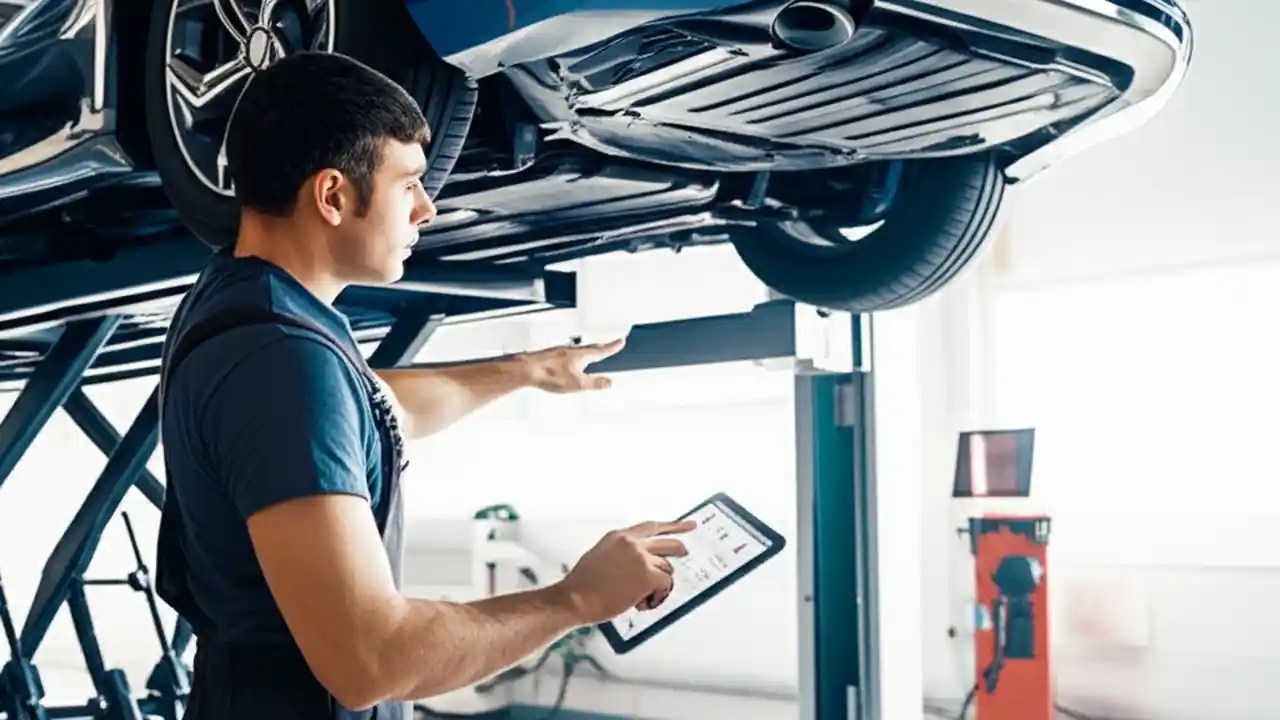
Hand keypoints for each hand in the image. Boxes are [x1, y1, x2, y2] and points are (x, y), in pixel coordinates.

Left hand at [519, 337, 625, 392]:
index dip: (612, 347)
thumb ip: (594, 383)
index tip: (621, 341)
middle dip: (602, 347)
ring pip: (579, 349)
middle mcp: (571, 350)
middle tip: (610, 344)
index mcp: (581, 356)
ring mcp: (560, 352)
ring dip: (588, 350)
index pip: (601, 350)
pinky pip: (567, 353)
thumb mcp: (577, 384)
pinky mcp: (550, 356)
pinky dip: (575, 354)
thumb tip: (610, 382)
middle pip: (591, 347)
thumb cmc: (550, 375)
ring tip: (592, 351)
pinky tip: (569, 360)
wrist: (527, 368)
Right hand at [555, 519, 696, 624]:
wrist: (575, 598)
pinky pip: (665, 584)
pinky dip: (659, 595)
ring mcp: (641, 558)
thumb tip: (638, 564)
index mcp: (618, 536)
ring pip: (666, 568)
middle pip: (667, 542)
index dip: (672, 526)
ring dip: (659, 583)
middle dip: (680, 548)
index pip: (651, 527)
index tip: (688, 525)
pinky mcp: (648, 575)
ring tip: (642, 596)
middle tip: (686, 552)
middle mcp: (632, 543)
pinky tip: (644, 601)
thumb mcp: (600, 556)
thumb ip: (620, 554)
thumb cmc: (582, 585)